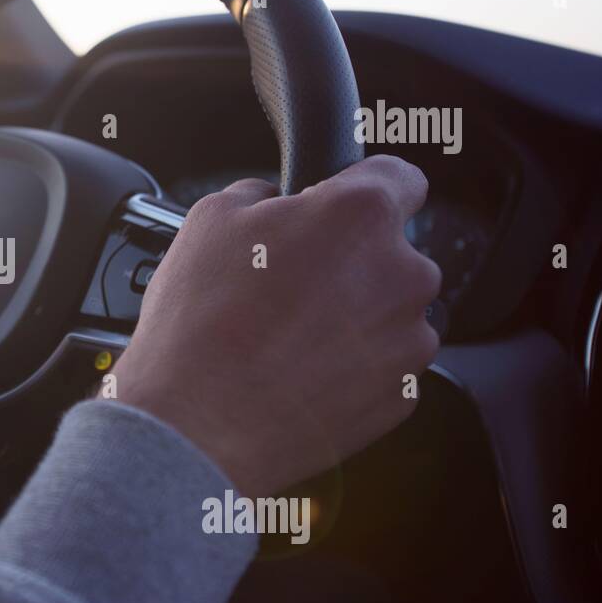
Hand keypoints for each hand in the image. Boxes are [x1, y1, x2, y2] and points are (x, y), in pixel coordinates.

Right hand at [112, 155, 440, 497]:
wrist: (194, 425)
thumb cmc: (200, 325)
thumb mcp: (208, 219)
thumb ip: (261, 195)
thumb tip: (274, 202)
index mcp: (360, 216)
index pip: (399, 177)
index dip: (360, 188)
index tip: (339, 206)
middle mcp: (402, 275)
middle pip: (392, 252)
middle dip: (347, 262)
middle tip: (285, 285)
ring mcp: (407, 341)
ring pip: (389, 312)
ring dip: (351, 317)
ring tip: (284, 337)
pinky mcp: (399, 396)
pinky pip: (383, 366)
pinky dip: (350, 367)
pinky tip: (297, 371)